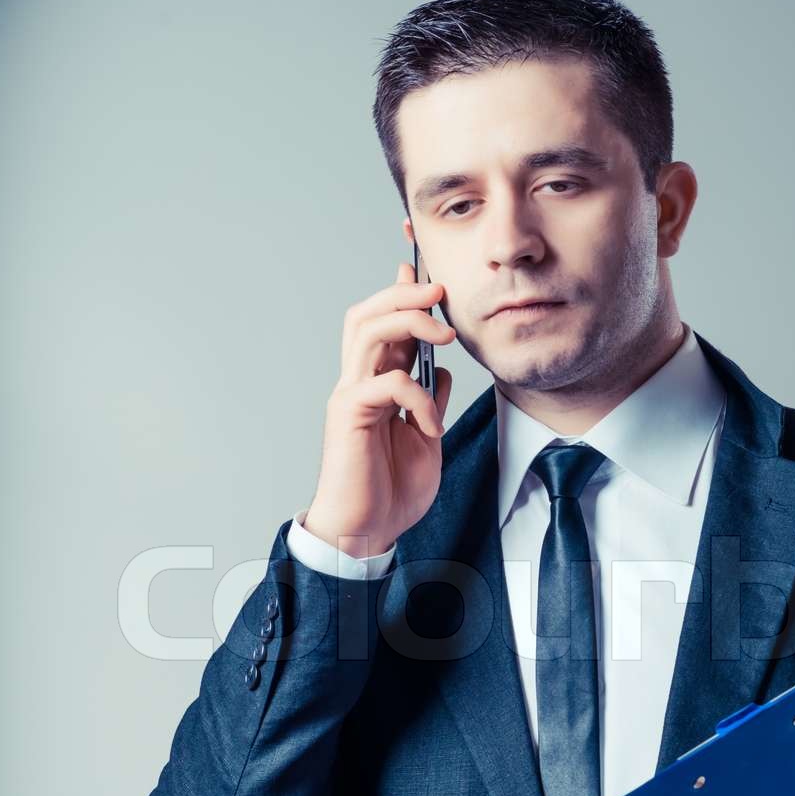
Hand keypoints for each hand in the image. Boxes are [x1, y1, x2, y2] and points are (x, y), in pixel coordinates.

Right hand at [302, 260, 455, 554]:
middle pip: (368, 314)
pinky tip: (430, 424)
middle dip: (404, 293)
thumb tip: (444, 372)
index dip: (402, 290)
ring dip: (408, 321)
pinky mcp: (350, 416)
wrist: (367, 531)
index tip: (424, 264)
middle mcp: (358, 382)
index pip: (385, 324)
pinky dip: (418, 395)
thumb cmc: (391, 491)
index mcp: (377, 383)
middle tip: (441, 291)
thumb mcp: (426, 439)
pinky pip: (387, 384)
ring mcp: (350, 396)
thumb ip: (431, 402)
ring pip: (367, 331)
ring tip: (443, 334)